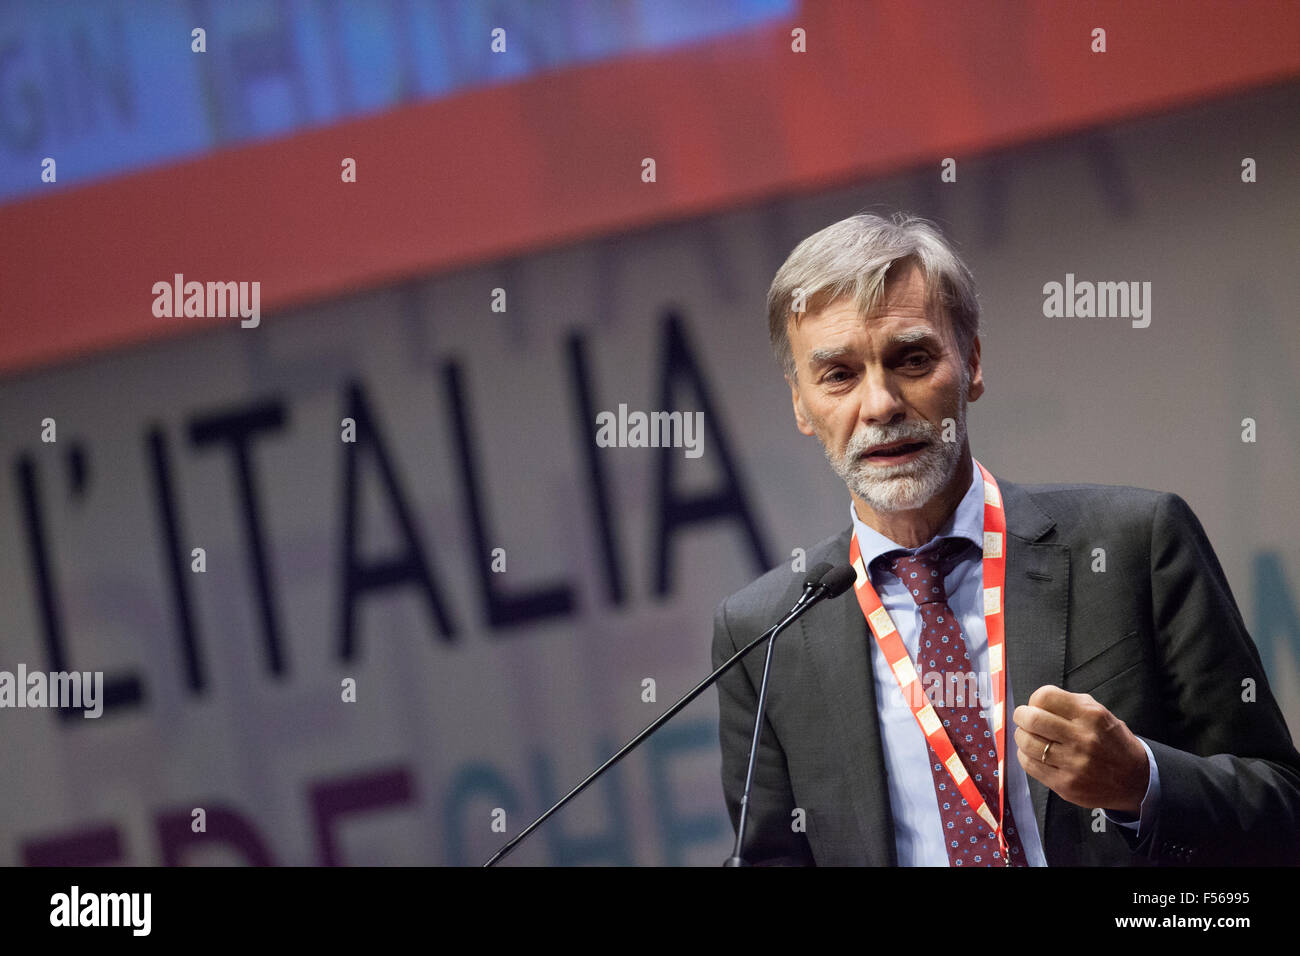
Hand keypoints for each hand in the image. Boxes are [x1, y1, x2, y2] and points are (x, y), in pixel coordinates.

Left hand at [1012, 685, 1148, 813]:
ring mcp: (1074, 764)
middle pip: (1032, 719)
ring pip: (1027, 743)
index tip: (1037, 705)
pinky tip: (1034, 754)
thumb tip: (1035, 702)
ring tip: (1029, 737)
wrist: (1136, 780)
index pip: (1045, 696)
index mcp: (1091, 715)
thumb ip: (1070, 704)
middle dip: (1021, 716)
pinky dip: (1025, 756)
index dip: (1035, 699)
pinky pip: (1029, 765)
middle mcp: (1083, 738)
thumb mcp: (1100, 714)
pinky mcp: (1066, 785)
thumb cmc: (1112, 742)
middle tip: (1024, 718)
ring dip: (1022, 736)